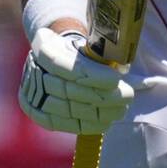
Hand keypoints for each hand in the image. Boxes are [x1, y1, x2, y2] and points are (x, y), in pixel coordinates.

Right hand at [18, 28, 134, 133]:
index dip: (90, 75)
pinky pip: (63, 123)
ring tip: (121, 110)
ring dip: (97, 112)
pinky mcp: (37, 112)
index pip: (65, 65)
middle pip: (68, 89)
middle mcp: (33, 70)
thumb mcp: (89, 43)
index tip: (115, 79)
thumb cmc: (81, 50)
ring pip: (67, 108)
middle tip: (127, 96)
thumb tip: (135, 70)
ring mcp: (31, 94)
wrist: (57, 58)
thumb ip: (105, 53)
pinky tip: (106, 122)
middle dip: (101, 96)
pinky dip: (87, 124)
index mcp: (44, 46)